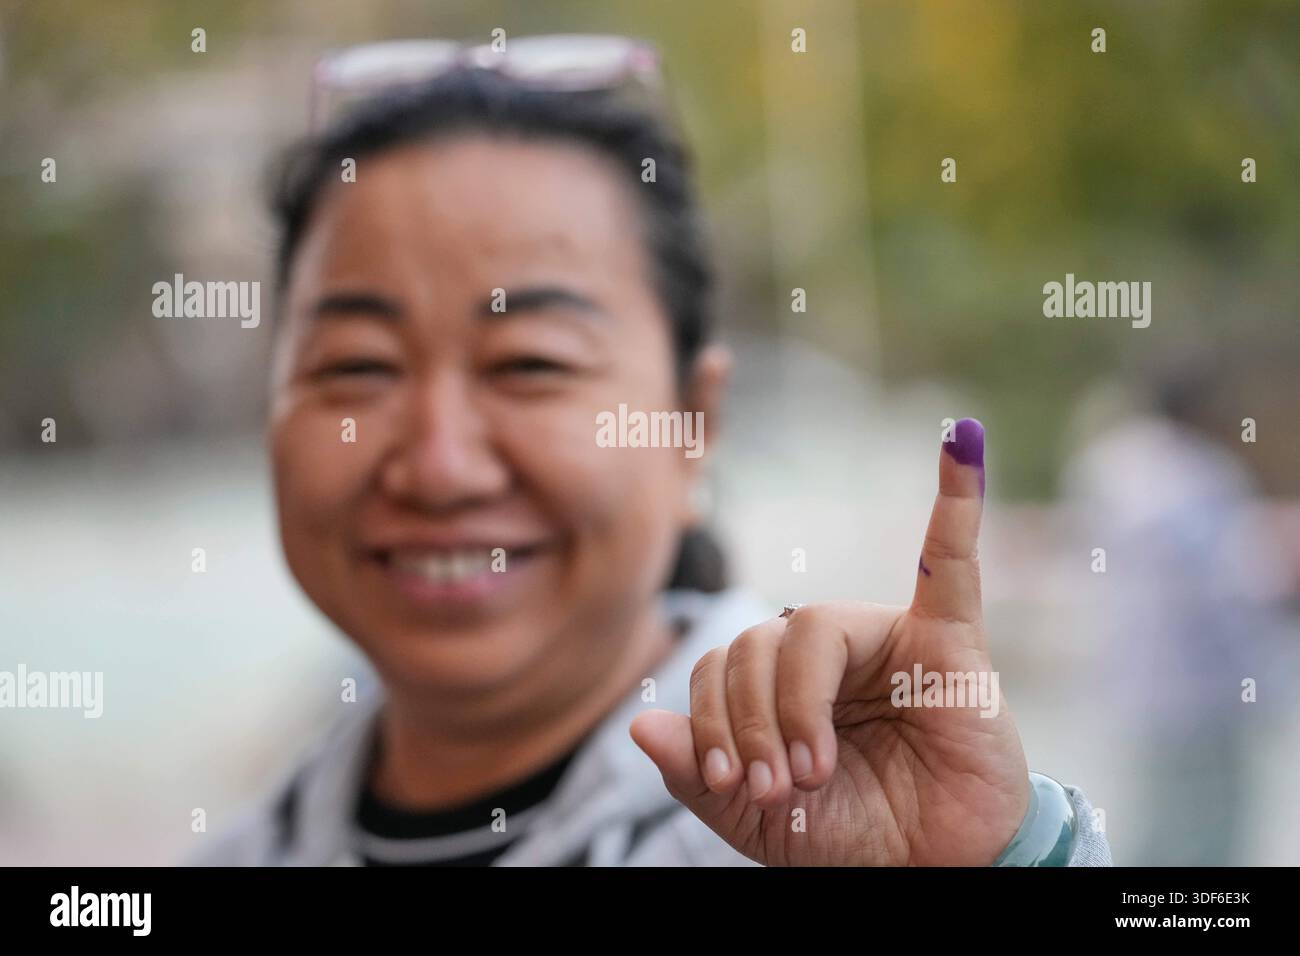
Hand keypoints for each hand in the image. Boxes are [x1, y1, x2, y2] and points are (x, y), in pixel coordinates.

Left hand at [630, 418, 1031, 865]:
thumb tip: (636, 722)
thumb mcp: (757, 817)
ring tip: (814, 770)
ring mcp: (885, 639)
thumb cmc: (853, 832)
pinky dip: (957, 501)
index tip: (731, 783)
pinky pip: (949, 564)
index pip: (721, 662)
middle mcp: (828, 649)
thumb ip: (697, 773)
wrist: (935, 868)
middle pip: (755, 641)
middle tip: (777, 787)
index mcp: (783, 680)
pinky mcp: (947, 641)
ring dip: (794, 705)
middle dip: (749, 721)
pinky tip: (960, 443)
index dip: (711, 720)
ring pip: (808, 626)